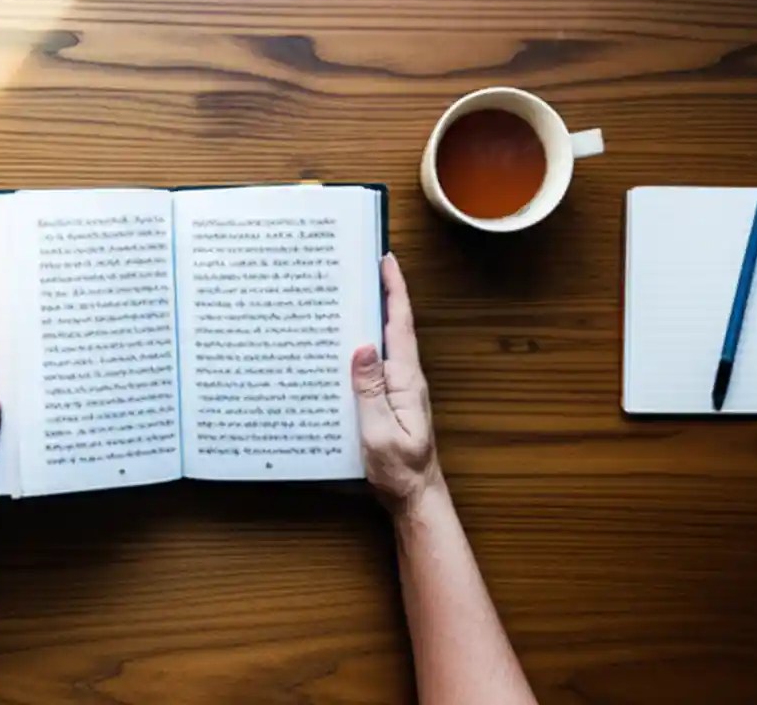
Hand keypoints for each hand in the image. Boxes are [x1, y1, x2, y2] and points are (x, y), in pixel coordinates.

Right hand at [351, 254, 441, 513]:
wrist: (414, 497)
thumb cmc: (399, 471)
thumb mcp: (379, 432)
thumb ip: (370, 390)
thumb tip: (363, 346)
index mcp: (406, 379)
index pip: (401, 324)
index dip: (395, 290)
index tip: (385, 259)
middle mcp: (405, 378)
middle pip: (393, 326)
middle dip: (380, 293)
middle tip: (358, 266)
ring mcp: (399, 389)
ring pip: (382, 344)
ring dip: (369, 318)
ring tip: (346, 294)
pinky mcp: (389, 400)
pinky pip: (374, 365)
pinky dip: (360, 346)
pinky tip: (342, 345)